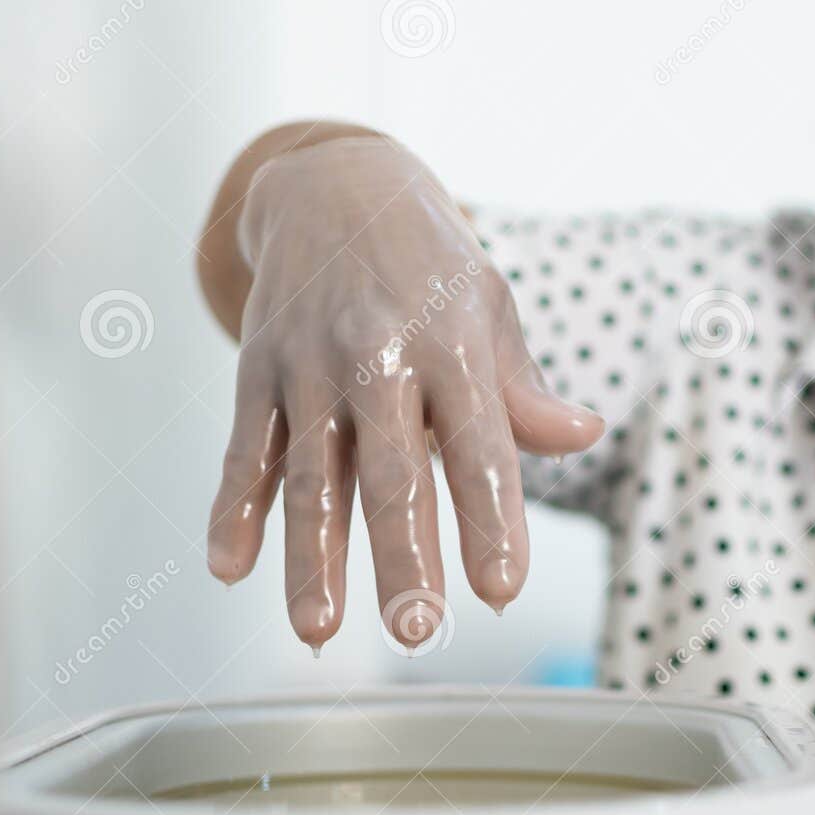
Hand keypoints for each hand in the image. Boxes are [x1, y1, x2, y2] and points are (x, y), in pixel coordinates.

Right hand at [206, 136, 603, 652]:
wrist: (334, 183)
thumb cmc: (430, 264)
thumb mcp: (491, 306)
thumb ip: (525, 387)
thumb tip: (584, 435)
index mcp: (453, 342)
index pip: (480, 446)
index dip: (490, 520)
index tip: (501, 591)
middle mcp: (378, 354)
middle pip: (392, 472)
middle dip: (402, 557)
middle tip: (416, 630)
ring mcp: (310, 363)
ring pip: (311, 474)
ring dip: (311, 556)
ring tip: (318, 631)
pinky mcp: (256, 370)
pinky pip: (243, 450)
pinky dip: (233, 509)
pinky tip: (230, 568)